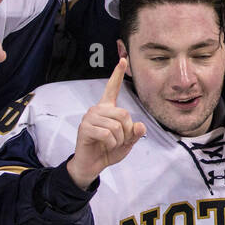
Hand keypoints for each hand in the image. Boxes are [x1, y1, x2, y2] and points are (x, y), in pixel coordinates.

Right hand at [66, 58, 146, 188]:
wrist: (92, 165)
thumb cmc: (108, 150)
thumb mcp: (127, 142)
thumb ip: (135, 133)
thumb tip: (140, 126)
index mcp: (107, 109)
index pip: (113, 88)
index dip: (117, 74)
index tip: (123, 60)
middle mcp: (97, 109)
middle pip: (124, 114)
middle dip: (126, 132)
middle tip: (118, 140)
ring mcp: (89, 117)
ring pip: (116, 126)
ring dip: (118, 140)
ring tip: (109, 144)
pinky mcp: (85, 128)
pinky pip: (107, 134)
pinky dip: (111, 144)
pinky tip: (103, 145)